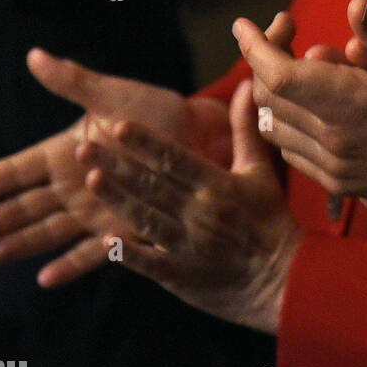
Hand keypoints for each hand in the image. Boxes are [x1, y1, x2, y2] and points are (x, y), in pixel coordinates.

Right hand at [0, 50, 232, 285]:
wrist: (200, 133)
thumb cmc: (154, 111)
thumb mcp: (111, 93)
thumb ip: (72, 81)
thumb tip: (34, 56)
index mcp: (65, 152)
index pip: (17, 170)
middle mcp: (75, 185)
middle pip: (26, 206)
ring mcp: (96, 209)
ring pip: (49, 231)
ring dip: (21, 244)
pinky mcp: (122, 227)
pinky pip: (93, 250)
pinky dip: (70, 263)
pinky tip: (46, 277)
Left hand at [77, 80, 300, 333]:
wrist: (283, 281)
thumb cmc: (270, 220)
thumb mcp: (260, 171)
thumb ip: (245, 129)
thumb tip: (249, 84)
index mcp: (217, 185)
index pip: (175, 158)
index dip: (146, 142)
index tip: (118, 125)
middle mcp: (199, 213)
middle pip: (151, 185)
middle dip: (117, 165)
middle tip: (83, 146)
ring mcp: (188, 246)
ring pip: (145, 219)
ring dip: (117, 200)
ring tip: (92, 179)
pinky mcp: (180, 276)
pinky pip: (149, 263)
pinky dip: (127, 253)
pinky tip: (104, 239)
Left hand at [234, 0, 366, 213]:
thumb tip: (353, 4)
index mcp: (353, 106)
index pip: (279, 77)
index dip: (255, 47)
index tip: (243, 24)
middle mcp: (334, 141)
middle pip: (268, 99)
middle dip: (265, 59)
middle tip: (287, 30)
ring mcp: (335, 168)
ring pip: (275, 127)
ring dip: (275, 92)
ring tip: (303, 63)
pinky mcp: (341, 184)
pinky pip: (293, 151)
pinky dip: (287, 121)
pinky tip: (310, 102)